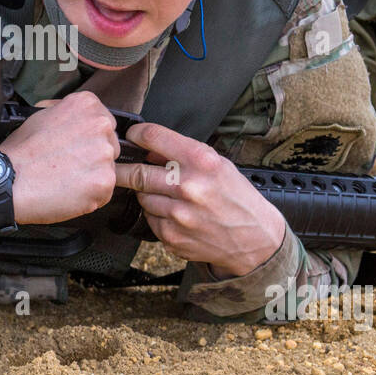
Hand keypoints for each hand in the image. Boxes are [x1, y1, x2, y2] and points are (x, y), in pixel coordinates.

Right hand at [0, 91, 119, 225]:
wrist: (7, 181)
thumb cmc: (20, 151)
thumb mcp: (39, 115)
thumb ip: (64, 112)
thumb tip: (74, 115)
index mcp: (87, 105)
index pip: (105, 123)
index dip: (89, 139)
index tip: (75, 148)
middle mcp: (100, 126)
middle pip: (110, 146)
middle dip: (93, 158)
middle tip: (67, 166)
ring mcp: (104, 155)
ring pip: (107, 171)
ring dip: (91, 178)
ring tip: (64, 180)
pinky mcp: (104, 182)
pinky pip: (104, 193)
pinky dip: (89, 197)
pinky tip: (68, 193)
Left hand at [114, 122, 285, 276]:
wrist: (255, 239)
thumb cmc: (237, 197)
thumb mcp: (218, 164)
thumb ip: (183, 154)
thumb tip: (148, 148)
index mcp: (201, 161)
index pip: (153, 137)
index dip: (136, 135)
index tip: (131, 138)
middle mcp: (188, 186)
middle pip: (137, 172)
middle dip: (124, 169)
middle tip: (120, 168)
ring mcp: (178, 215)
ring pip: (141, 197)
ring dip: (146, 194)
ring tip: (166, 195)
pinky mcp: (172, 237)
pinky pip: (150, 219)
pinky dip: (157, 215)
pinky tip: (175, 214)